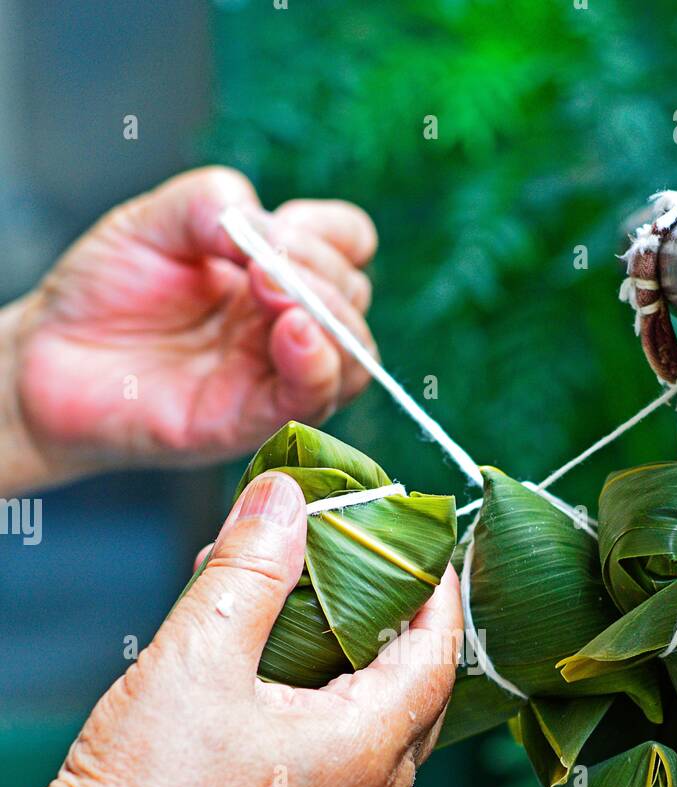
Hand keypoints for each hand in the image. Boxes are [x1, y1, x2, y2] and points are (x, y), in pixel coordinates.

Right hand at [0, 472, 460, 786]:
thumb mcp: (200, 654)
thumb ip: (251, 568)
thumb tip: (286, 498)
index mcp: (368, 750)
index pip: (438, 652)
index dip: (436, 590)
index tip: (420, 541)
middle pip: (420, 692)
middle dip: (404, 624)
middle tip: (371, 569)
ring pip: (384, 729)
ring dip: (363, 666)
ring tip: (314, 613)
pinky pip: (348, 761)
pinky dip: (332, 707)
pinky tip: (277, 679)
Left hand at [9, 166, 377, 484]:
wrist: (49, 359)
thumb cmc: (102, 292)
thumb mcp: (154, 220)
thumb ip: (213, 203)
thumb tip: (269, 232)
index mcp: (273, 272)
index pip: (348, 247)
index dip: (329, 235)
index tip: (277, 229)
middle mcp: (284, 326)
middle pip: (354, 298)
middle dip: (321, 272)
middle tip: (261, 264)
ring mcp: (272, 376)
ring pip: (352, 355)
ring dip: (330, 317)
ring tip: (275, 293)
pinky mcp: (250, 421)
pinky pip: (311, 400)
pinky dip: (318, 365)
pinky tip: (296, 333)